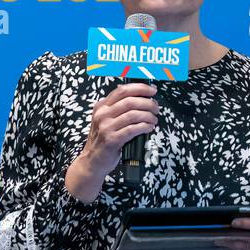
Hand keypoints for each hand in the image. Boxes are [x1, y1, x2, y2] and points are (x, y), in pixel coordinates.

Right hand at [65, 81, 158, 201]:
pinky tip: (149, 127)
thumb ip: (119, 108)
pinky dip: (145, 127)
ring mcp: (106, 127)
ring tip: (154, 119)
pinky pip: (133, 129)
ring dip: (148, 116)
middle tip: (156, 108)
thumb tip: (142, 98)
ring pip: (133, 114)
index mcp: (101, 106)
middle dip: (147, 103)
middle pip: (130, 101)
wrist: (93, 161)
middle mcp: (102, 115)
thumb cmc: (104, 139)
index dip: (140, 88)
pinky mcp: (112, 140)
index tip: (152, 91)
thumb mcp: (106, 119)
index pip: (122, 90)